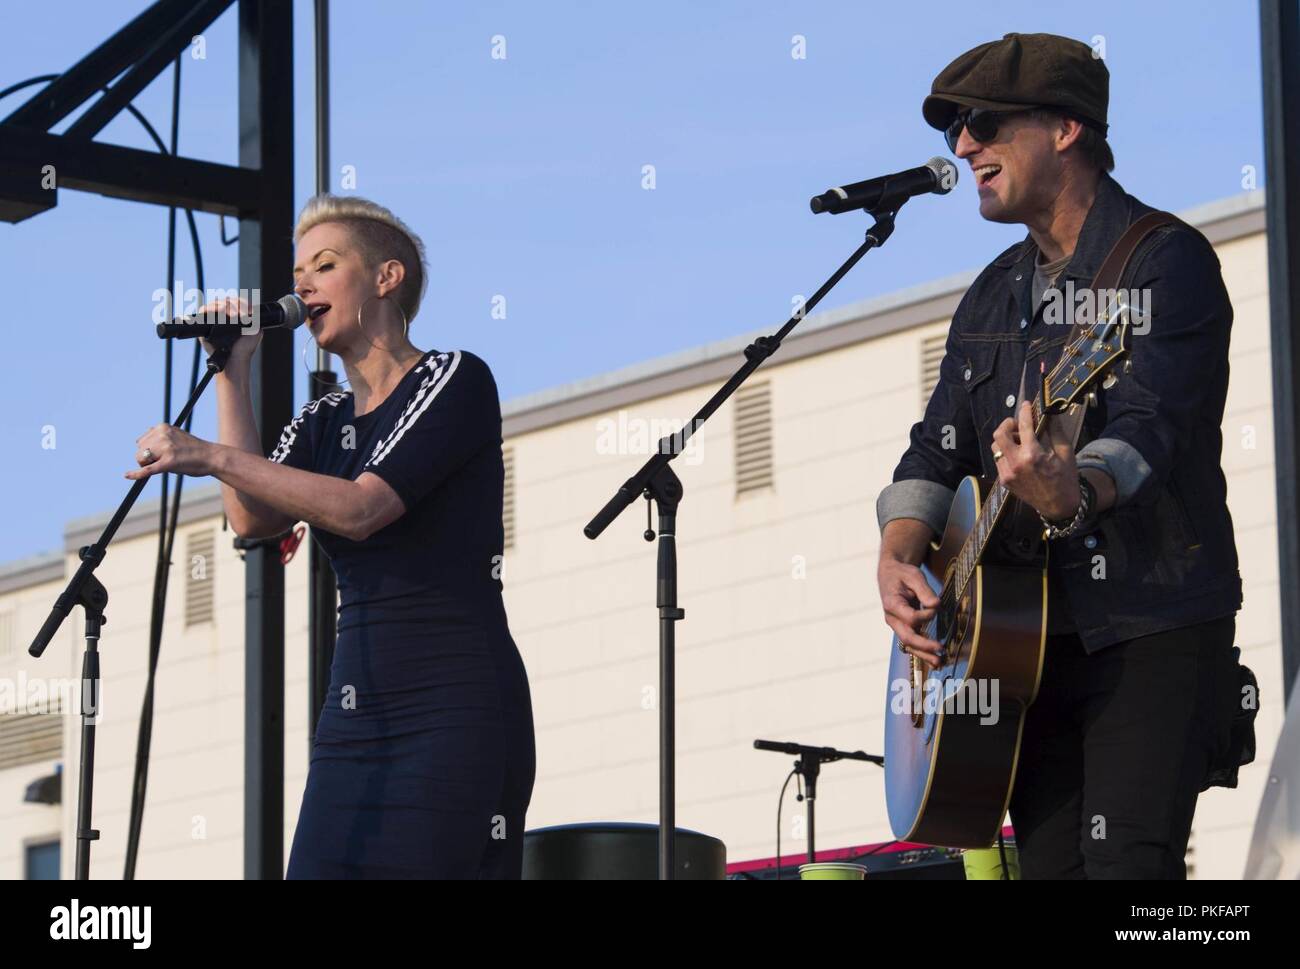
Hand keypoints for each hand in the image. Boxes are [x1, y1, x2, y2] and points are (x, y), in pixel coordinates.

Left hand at [125, 423, 215, 480]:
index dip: (149, 451)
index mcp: (162, 427)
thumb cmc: (194, 449)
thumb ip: (159, 438)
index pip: (142, 441)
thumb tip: (140, 446)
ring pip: (140, 459)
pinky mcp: (168, 462)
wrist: (212, 457)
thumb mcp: (175, 436)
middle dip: (147, 458)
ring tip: (168, 464)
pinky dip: (136, 474)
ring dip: (148, 465)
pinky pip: (147, 469)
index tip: (162, 453)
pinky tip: (127, 476)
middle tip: (165, 460)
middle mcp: (162, 435)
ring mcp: (165, 448)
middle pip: (139, 450)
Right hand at [196, 296, 262, 368]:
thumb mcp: (256, 330)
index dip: (243, 303)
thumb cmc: (245, 347)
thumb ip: (256, 319)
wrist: (236, 359)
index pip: (237, 301)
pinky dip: (211, 308)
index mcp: (235, 314)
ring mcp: (214, 318)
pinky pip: (203, 310)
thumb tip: (254, 309)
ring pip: (216, 303)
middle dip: (236, 305)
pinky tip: (222, 311)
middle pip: (227, 300)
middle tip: (242, 316)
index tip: (250, 311)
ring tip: (235, 315)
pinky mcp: (204, 323)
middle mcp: (224, 314)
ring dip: (227, 306)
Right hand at [878, 556, 943, 668]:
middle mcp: (892, 618)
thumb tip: (935, 605)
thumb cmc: (902, 574)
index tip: (935, 605)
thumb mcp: (913, 575)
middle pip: (907, 637)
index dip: (925, 615)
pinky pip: (912, 642)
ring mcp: (897, 625)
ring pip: (909, 644)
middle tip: (940, 649)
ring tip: (939, 662)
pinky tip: (934, 660)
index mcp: (892, 604)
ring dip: (924, 654)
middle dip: (924, 646)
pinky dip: (922, 652)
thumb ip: (924, 590)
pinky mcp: (903, 627)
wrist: (890, 574)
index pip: (910, 617)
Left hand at [991, 401, 1079, 520]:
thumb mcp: (1066, 452)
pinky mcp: (1004, 481)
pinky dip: (1006, 452)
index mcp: (1033, 455)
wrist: (1059, 506)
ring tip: (1019, 440)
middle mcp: (1016, 463)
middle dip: (1007, 424)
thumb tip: (1049, 412)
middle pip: (999, 434)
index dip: (1024, 411)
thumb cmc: (1066, 478)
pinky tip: (1018, 454)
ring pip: (995, 447)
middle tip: (1018, 424)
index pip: (1024, 426)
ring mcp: (1007, 473)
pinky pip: (998, 460)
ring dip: (1005, 439)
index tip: (1026, 404)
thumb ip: (1055, 431)